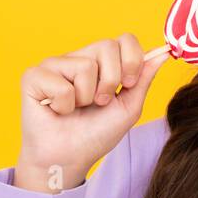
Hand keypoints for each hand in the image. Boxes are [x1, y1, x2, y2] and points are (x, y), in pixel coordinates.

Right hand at [14, 34, 168, 191]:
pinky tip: (57, 110)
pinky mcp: (34, 76)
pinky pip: (60, 83)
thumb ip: (143, 79)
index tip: (127, 86)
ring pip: (85, 65)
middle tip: (99, 102)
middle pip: (107, 46)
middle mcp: (78, 57)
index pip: (124, 39)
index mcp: (102, 62)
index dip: (132, 60)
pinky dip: (64, 105)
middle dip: (111, 81)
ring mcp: (55, 64)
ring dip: (86, 97)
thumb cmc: (97, 134)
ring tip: (76, 108)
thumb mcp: (128, 107)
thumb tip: (163, 51)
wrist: (70, 158)